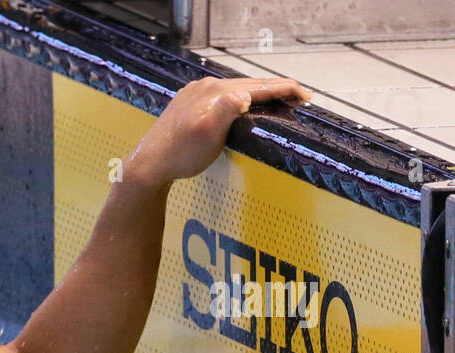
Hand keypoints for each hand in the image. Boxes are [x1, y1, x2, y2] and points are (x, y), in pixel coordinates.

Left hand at [125, 76, 310, 187]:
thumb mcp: (208, 134)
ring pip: (235, 89)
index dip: (285, 90)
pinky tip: (243, 106)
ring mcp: (194, 94)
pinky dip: (239, 99)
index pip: (258, 86)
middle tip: (298, 98)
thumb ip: (227, 109)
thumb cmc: (181, 155)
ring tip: (276, 101)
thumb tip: (246, 94)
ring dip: (258, 93)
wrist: (148, 165)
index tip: (306, 97)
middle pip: (248, 84)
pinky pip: (221, 97)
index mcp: (216, 91)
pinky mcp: (187, 104)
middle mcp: (205, 87)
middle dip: (275, 90)